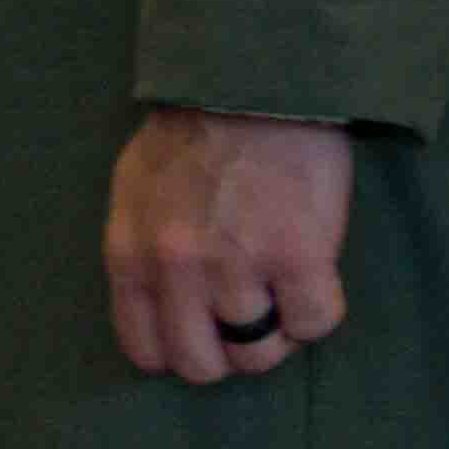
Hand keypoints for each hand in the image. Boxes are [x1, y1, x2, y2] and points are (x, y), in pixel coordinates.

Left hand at [104, 110, 355, 383]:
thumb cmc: (192, 131)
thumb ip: (141, 249)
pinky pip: (314, 323)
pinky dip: (317, 314)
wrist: (252, 84)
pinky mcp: (299, 256)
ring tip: (283, 294)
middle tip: (248, 320)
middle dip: (228, 353)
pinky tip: (313, 280)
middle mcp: (178, 271)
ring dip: (276, 334)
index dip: (180, 350)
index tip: (203, 333)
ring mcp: (238, 267)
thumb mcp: (135, 190)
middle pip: (203, 364)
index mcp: (131, 256)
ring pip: (259, 354)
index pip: (146, 349)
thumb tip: (159, 303)